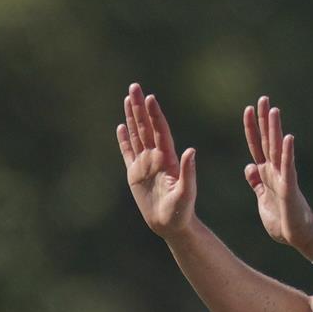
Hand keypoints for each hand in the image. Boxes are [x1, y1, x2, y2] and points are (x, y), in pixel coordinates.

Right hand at [117, 83, 196, 238]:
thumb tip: (191, 151)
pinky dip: (124, 140)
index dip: (154, 115)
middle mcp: (156, 157)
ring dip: (132, 117)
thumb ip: (188, 172)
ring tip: (128, 98)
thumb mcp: (187, 192)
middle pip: (146, 127)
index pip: (160, 131)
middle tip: (134, 86)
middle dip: (140, 107)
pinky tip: (120, 127)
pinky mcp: (135, 174)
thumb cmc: (181, 211)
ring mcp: (145, 164)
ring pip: (137, 135)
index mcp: (168, 158)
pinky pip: (128, 153)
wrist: (171, 224)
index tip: (150, 98)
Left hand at [243, 96, 312, 257]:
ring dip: (274, 130)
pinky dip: (287, 153)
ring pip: (277, 149)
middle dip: (263, 121)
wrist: (299, 237)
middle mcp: (276, 171)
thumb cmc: (283, 221)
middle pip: (267, 141)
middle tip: (262, 98)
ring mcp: (284, 177)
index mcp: (267, 174)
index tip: (247, 109)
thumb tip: (249, 166)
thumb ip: (256, 182)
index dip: (251, 129)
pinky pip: (288, 167)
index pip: (257, 146)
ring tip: (273, 110)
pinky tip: (287, 137)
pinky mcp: (290, 188)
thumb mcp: (262, 199)